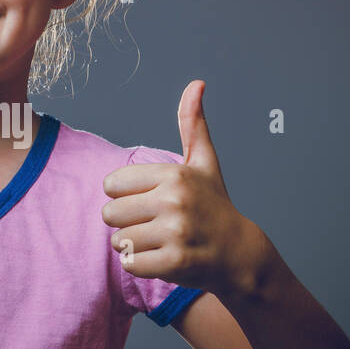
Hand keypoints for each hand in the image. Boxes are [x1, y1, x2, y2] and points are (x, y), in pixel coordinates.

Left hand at [101, 80, 258, 297]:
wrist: (240, 253)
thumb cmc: (215, 205)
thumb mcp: (203, 162)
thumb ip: (192, 124)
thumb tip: (196, 84)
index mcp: (174, 174)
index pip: (111, 185)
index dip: (125, 196)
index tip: (150, 200)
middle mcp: (175, 200)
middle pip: (110, 214)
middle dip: (126, 223)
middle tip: (154, 224)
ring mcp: (175, 232)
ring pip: (118, 241)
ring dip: (133, 246)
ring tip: (161, 241)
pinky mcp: (174, 262)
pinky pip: (130, 264)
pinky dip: (140, 265)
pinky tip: (163, 258)